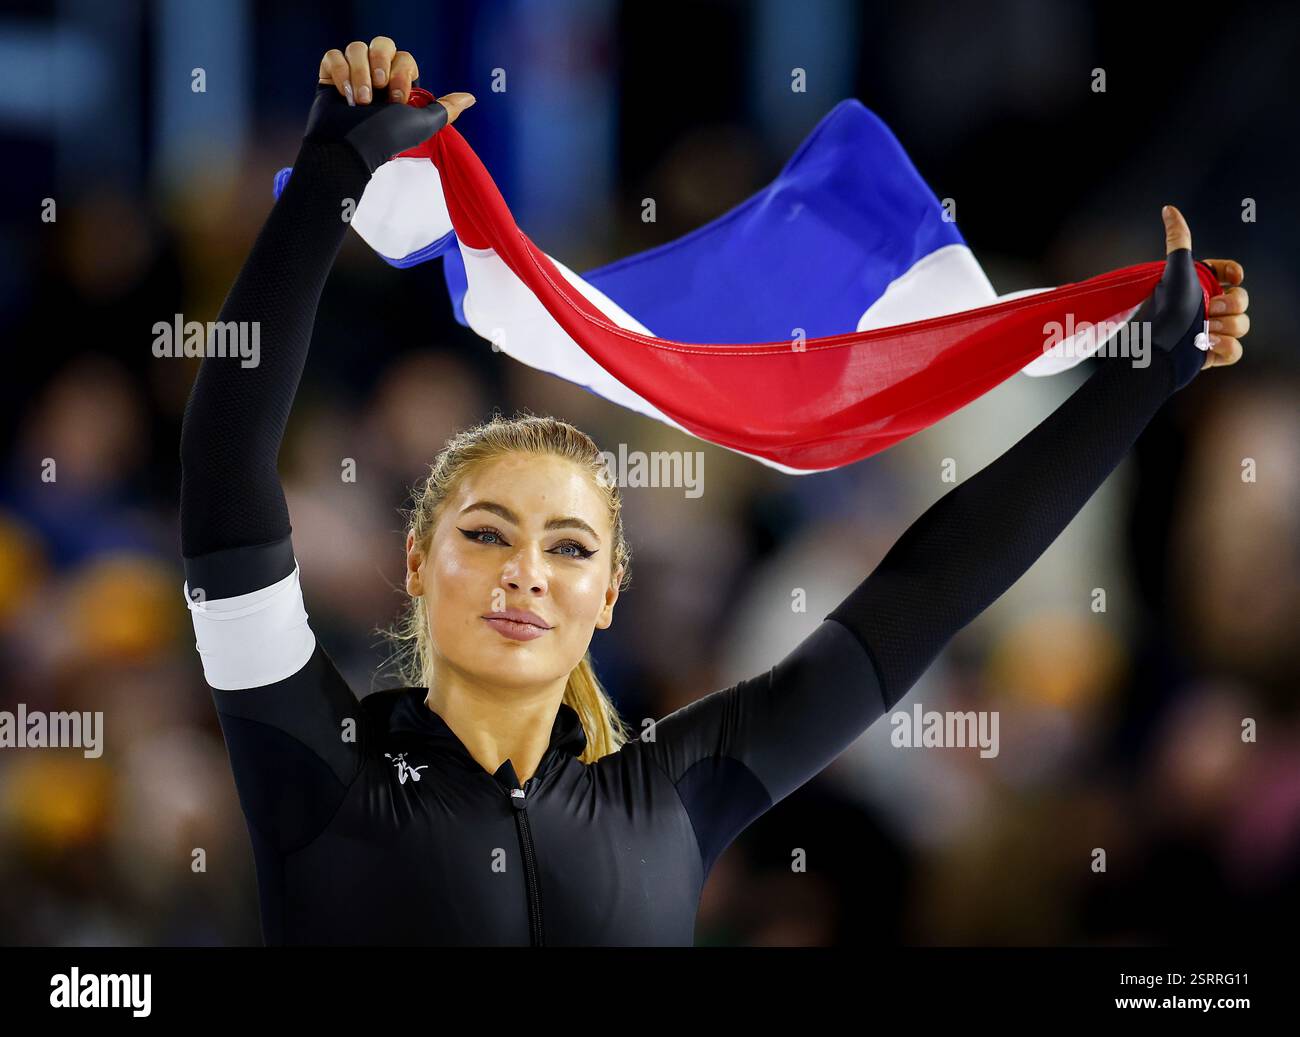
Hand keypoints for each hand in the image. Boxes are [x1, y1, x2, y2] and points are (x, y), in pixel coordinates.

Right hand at [317, 36, 474, 124]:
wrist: (350, 147)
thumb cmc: (385, 137)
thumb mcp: (423, 124)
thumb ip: (446, 109)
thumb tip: (470, 98)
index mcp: (398, 84)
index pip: (404, 58)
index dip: (402, 73)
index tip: (397, 98)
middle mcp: (376, 76)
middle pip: (382, 44)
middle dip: (380, 63)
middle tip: (378, 91)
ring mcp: (353, 75)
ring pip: (356, 48)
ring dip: (359, 74)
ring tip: (360, 102)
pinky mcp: (331, 76)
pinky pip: (334, 56)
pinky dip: (340, 73)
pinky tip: (344, 95)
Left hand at [1161, 205, 1247, 370]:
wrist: (1156, 351)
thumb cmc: (1166, 308)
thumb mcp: (1175, 271)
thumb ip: (1178, 240)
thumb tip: (1169, 209)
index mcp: (1199, 286)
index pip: (1229, 274)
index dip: (1234, 274)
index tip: (1233, 277)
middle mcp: (1205, 307)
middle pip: (1241, 300)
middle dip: (1232, 304)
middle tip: (1210, 310)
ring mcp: (1209, 331)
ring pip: (1241, 325)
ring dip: (1227, 327)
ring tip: (1204, 332)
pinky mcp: (1210, 354)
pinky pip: (1235, 351)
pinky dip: (1226, 348)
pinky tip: (1208, 345)